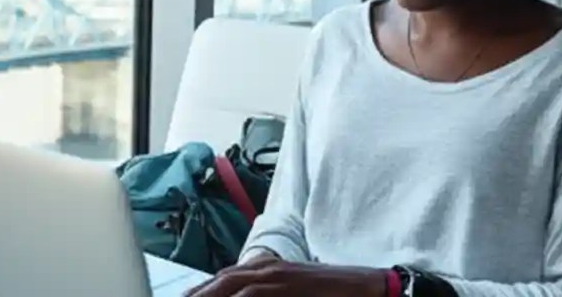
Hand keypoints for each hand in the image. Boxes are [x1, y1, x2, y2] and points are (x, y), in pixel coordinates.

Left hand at [183, 257, 385, 296]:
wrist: (363, 285)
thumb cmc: (326, 293)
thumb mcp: (290, 289)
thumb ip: (265, 292)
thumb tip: (243, 295)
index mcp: (265, 267)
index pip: (224, 278)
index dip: (201, 291)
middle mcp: (267, 267)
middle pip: (223, 281)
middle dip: (199, 295)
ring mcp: (278, 276)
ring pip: (234, 287)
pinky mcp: (289, 286)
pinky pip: (255, 296)